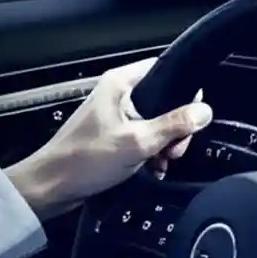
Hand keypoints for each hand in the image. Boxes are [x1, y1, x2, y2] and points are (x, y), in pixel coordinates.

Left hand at [5, 58, 212, 219]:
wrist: (50, 188)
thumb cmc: (88, 159)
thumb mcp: (137, 142)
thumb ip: (174, 125)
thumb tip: (206, 111)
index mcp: (122, 82)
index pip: (166, 69)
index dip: (186, 90)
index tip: (194, 116)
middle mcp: (120, 93)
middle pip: (167, 100)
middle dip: (177, 127)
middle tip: (175, 150)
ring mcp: (117, 114)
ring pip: (159, 121)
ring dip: (167, 143)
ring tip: (163, 163)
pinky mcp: (115, 134)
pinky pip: (146, 136)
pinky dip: (154, 151)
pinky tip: (155, 168)